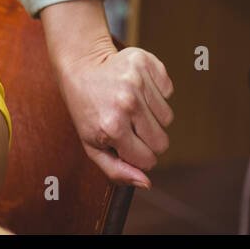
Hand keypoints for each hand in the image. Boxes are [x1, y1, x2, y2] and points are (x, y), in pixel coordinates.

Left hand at [43, 0, 173, 188]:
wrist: (80, 64)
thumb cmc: (85, 106)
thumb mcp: (90, 142)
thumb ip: (116, 170)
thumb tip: (146, 184)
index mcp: (111, 127)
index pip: (148, 161)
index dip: (137, 154)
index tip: (124, 141)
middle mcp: (127, 104)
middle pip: (162, 142)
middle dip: (146, 137)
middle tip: (127, 123)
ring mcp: (138, 82)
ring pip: (168, 118)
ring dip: (152, 114)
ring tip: (130, 104)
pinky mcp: (149, 64)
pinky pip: (169, 91)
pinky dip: (157, 92)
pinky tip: (136, 87)